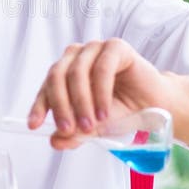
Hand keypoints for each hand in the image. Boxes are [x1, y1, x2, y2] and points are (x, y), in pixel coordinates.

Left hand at [27, 38, 166, 149]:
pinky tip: (104, 111)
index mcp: (66, 71)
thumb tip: (55, 141)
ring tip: (91, 125)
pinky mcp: (116, 47)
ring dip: (81, 101)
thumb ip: (74, 133)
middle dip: (61, 106)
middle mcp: (77, 56)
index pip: (46, 87)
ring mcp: (95, 49)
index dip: (39, 106)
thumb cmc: (121, 110)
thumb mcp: (94, 127)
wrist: (155, 105)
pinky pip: (101, 68)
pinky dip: (100, 92)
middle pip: (57, 76)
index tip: (34, 125)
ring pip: (77, 72)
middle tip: (68, 129)